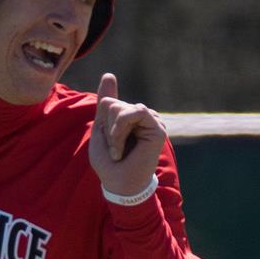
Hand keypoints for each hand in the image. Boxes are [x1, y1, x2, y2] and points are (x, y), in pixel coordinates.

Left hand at [90, 72, 165, 196]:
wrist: (119, 184)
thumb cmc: (109, 162)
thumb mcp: (102, 128)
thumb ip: (106, 102)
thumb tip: (109, 74)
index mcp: (129, 116)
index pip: (108, 102)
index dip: (102, 123)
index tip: (108, 145)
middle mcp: (142, 116)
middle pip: (113, 104)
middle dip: (107, 128)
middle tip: (115, 150)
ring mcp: (152, 121)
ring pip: (121, 108)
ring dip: (113, 132)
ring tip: (119, 151)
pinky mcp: (158, 128)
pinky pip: (135, 111)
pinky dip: (121, 129)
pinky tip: (123, 147)